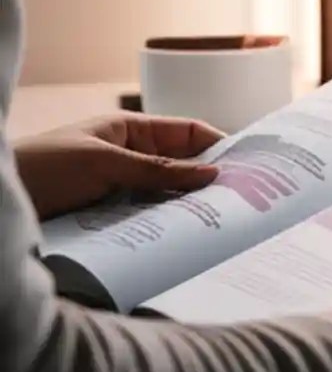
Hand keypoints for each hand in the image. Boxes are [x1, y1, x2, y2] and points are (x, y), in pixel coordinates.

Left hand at [14, 112, 224, 219]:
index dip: (219, 143)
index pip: (187, 132)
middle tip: (245, 199)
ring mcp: (120, 190)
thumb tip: (212, 172)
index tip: (250, 163)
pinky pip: (147, 222)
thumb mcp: (103, 163)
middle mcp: (129, 159)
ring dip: (187, 208)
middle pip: (183, 167)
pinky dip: (165, 229)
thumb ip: (158, 170)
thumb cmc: (40, 169)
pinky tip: (183, 239)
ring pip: (167, 198)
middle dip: (210, 181)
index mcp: (129, 132)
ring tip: (221, 222)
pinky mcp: (111, 221)